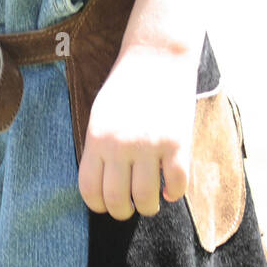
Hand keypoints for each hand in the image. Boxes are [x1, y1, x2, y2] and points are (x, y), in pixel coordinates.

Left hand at [77, 44, 198, 219]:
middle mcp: (120, 145)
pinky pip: (177, 186)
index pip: (90, 190)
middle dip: (123, 211)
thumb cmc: (125, 85)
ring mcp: (150, 145)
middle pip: (117, 202)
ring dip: (148, 207)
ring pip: (146, 200)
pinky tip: (171, 188)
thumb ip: (99, 148)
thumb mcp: (100, 114)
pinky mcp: (177, 143)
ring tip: (150, 200)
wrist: (156, 56)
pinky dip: (174, 193)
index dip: (98, 205)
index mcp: (97, 137)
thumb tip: (103, 186)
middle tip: (130, 205)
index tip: (107, 204)